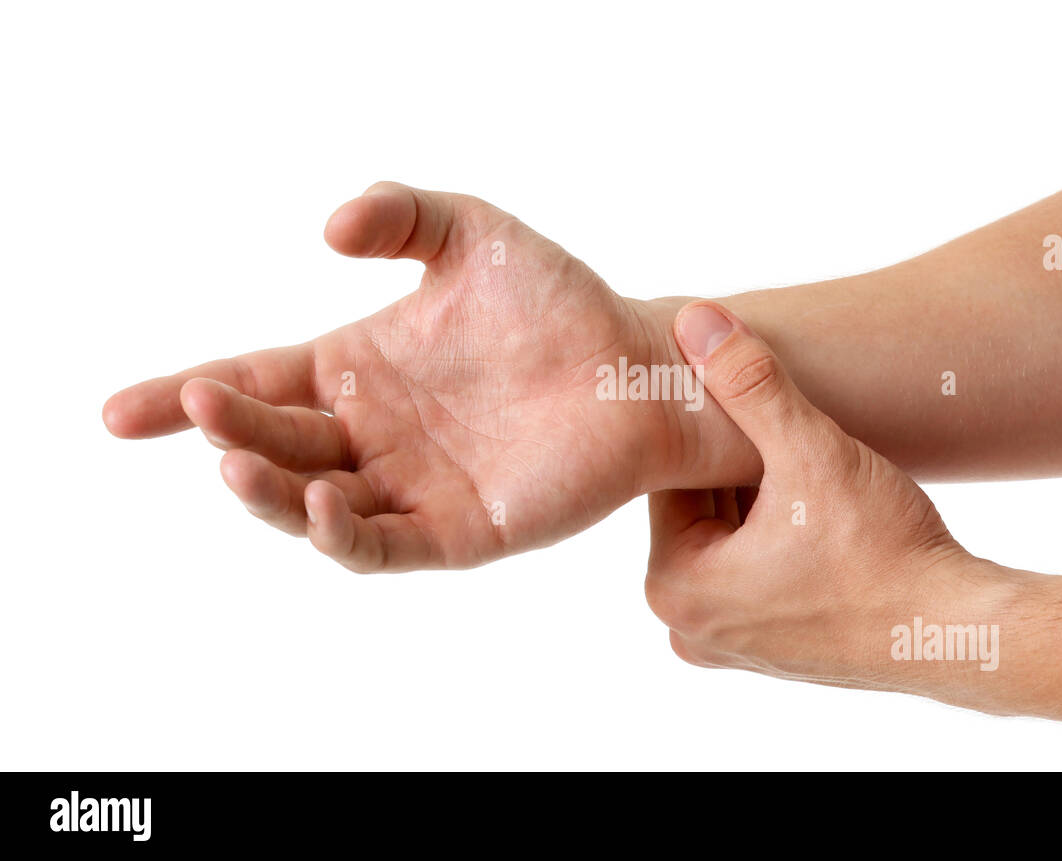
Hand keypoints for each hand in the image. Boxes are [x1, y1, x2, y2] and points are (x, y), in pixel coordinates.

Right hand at [103, 184, 753, 570]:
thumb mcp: (471, 233)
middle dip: (231, 429)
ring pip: (314, 504)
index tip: (120, 412)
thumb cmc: (556, 300)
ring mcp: (412, 486)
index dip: (185, 397)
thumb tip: (326, 225)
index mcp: (358, 369)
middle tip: (204, 408)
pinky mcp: (459, 531)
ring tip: (238, 461)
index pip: (256, 382)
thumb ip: (401, 214)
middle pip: (276, 441)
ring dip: (269, 490)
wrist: (634, 362)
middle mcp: (373, 433)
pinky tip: (319, 501)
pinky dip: (342, 532)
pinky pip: (385, 544)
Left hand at [645, 302, 1023, 693]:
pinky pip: (755, 571)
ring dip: (760, 499)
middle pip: (698, 510)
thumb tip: (694, 320)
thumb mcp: (811, 453)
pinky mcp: (769, 652)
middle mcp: (688, 626)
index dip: (711, 428)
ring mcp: (728, 645)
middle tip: (785, 427)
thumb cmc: (886, 552)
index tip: (740, 389)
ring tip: (808, 468)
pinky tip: (819, 508)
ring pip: (728, 537)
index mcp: (674, 585)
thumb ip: (750, 384)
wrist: (956, 634)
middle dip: (737, 467)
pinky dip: (777, 537)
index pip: (674, 477)